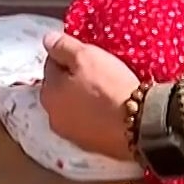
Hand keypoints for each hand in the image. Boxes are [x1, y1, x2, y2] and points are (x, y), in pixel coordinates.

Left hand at [39, 33, 138, 160]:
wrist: (137, 123)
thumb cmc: (110, 86)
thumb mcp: (87, 57)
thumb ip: (64, 47)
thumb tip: (46, 39)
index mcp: (48, 91)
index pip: (51, 63)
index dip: (68, 55)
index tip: (87, 54)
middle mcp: (51, 114)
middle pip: (60, 87)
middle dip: (73, 78)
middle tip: (97, 70)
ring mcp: (69, 133)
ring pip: (72, 106)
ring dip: (81, 97)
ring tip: (105, 90)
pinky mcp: (87, 144)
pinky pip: (86, 121)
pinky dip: (93, 114)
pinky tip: (108, 108)